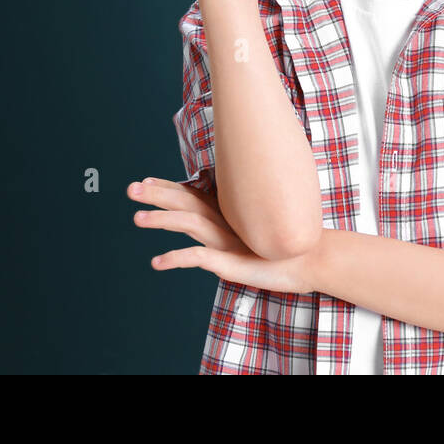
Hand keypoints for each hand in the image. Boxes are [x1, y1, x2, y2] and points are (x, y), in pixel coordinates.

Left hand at [129, 176, 317, 293]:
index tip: (146, 181)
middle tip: (130, 188)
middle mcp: (225, 221)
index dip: (168, 187)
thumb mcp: (254, 231)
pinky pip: (197, 257)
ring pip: (188, 223)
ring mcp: (226, 239)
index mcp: (228, 212)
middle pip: (185, 202)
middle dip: (157, 194)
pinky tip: (157, 262)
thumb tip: (221, 221)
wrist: (312, 260)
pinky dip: (176, 258)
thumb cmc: (283, 247)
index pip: (193, 194)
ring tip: (137, 218)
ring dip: (161, 219)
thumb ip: (237, 222)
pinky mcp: (230, 261)